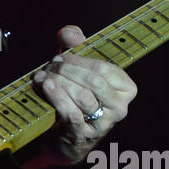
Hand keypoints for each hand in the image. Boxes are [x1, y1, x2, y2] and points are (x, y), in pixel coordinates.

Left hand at [33, 24, 136, 161]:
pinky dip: (57, 98)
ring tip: (42, 77)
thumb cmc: (77, 96)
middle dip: (67, 70)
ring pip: (82, 96)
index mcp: (125, 88)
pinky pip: (72, 114)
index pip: (102, 68)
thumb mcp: (79, 68)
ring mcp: (104, 123)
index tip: (59, 57)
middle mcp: (120, 107)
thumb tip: (69, 33)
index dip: (77, 60)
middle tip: (49, 66)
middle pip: (93, 81)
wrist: (68, 135)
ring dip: (59, 83)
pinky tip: (46, 87)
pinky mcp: (84, 135)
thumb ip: (76, 45)